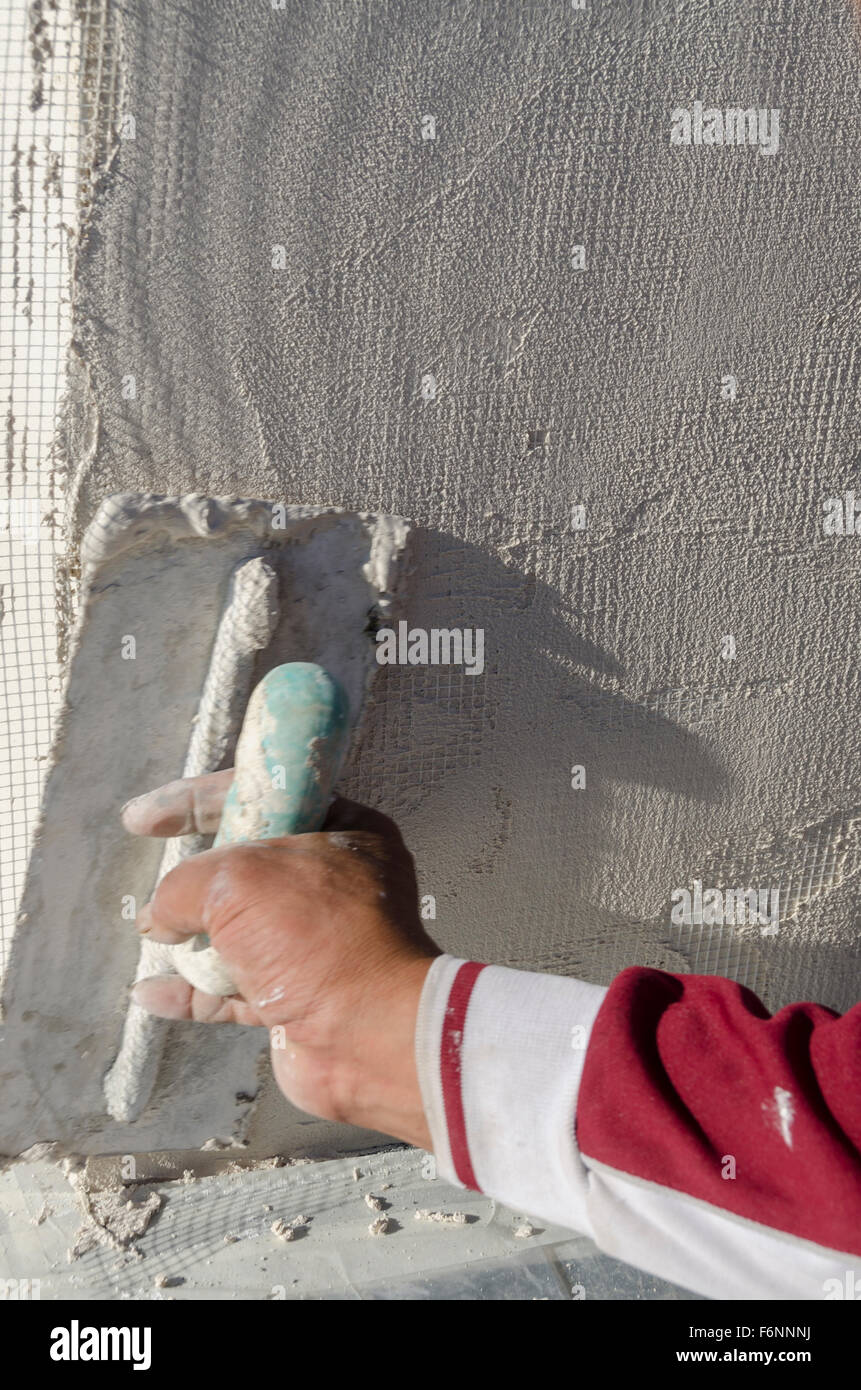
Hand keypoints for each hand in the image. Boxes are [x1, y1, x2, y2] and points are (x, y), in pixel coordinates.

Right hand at [122, 773, 438, 1147]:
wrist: (367, 1035)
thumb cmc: (319, 937)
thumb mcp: (238, 882)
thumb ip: (184, 885)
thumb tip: (158, 916)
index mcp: (342, 832)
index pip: (260, 798)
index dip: (197, 802)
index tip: (145, 818)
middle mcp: (332, 885)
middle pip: (245, 867)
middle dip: (195, 876)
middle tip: (153, 879)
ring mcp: (315, 943)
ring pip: (238, 930)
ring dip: (191, 934)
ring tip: (149, 932)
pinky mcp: (296, 997)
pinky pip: (232, 989)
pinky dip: (192, 991)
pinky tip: (152, 994)